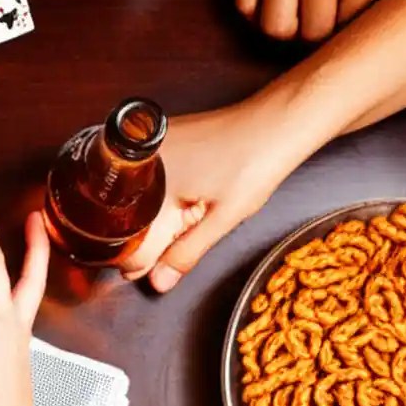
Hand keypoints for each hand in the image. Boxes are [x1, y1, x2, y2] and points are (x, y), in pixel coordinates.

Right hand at [116, 102, 320, 292]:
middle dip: (151, 240)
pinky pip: (147, 179)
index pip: (131, 244)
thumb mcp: (224, 219)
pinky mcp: (158, 141)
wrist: (274, 123)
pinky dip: (160, 194)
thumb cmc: (254, 164)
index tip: (157, 272)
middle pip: (131, 222)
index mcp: (153, 188)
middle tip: (186, 236)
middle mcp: (141, 166)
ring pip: (137, 202)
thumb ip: (187, 253)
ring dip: (155, 217)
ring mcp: (148, 150)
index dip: (143, 265)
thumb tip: (158, 282)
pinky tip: (188, 191)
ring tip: (194, 208)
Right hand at [238, 0, 401, 40]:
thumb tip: (358, 37)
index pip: (346, 25)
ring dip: (284, 26)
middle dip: (315, 31)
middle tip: (319, 18)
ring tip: (295, 12)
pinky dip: (257, 12)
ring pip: (273, 25)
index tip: (344, 16)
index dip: (345, 27)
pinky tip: (273, 0)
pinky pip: (245, 5)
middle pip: (309, 32)